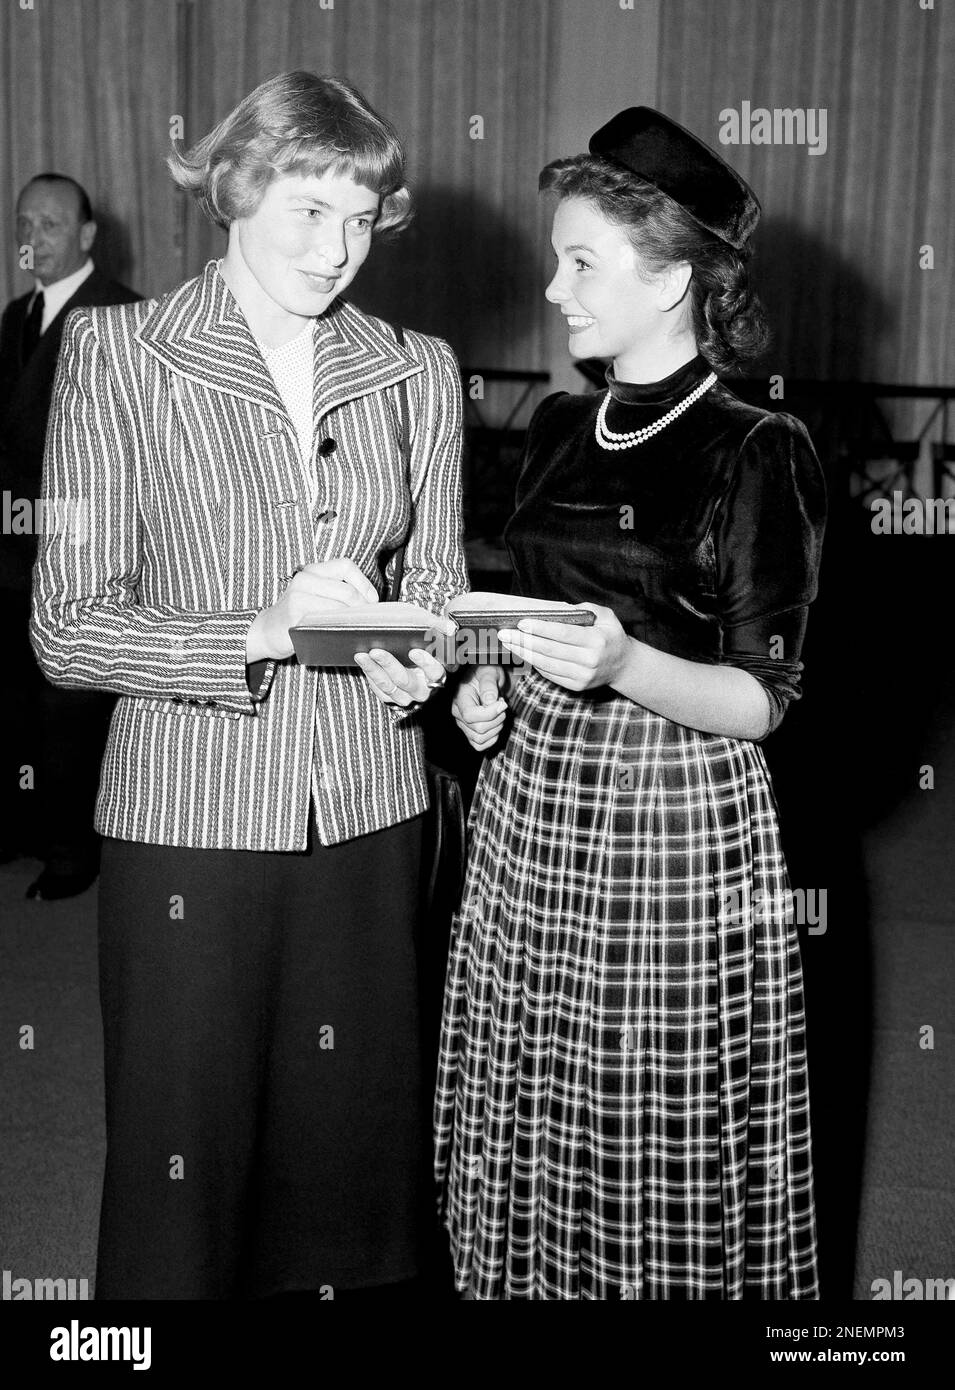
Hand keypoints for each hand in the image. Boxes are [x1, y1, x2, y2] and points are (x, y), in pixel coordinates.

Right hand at [246, 559, 378, 661]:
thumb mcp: (315, 594)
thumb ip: (336, 591)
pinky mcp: (295, 615)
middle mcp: (304, 579)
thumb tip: (370, 601)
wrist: (267, 630)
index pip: (345, 565)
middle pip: (346, 590)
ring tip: (359, 627)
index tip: (373, 600)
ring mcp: (298, 596)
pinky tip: (343, 633)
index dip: (363, 582)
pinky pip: (325, 620)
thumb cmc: (297, 614)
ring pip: (338, 606)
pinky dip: (339, 627)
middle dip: (362, 607)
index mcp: (312, 571)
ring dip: (353, 619)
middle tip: (368, 620)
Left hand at [354, 616, 456, 707]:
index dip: (426, 663)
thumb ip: (438, 626)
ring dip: (374, 671)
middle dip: (390, 665)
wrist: (400, 644)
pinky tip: (364, 663)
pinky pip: (380, 691)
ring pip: (390, 687)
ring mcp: (406, 695)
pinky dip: (370, 677)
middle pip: (406, 681)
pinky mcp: (391, 698)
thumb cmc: (414, 635)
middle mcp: (423, 688)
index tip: (414, 651)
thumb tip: (451, 628)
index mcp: (436, 672)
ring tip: (362, 655)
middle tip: (376, 651)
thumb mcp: (425, 627)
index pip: (436, 672)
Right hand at [451, 664, 507, 749]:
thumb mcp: (490, 672)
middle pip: (478, 729)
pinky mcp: (469, 732)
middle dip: (497, 719)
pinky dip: (492, 738)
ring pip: (480, 739)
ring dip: (496, 728)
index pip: (470, 715)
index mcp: (460, 697)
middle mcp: (458, 713)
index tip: (503, 702)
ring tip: (499, 713)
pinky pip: (480, 745)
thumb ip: (489, 684)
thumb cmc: (488, 673)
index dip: (490, 713)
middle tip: (502, 705)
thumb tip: (490, 702)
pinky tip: (496, 724)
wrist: (487, 679)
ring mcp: (463, 724)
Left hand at [496, 604, 630, 691]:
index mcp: (596, 641)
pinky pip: (550, 674)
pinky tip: (523, 653)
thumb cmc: (611, 635)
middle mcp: (589, 661)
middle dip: (523, 641)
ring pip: (546, 664)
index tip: (521, 622)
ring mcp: (582, 676)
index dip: (540, 629)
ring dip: (523, 653)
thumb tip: (556, 609)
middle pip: (549, 650)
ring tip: (508, 643)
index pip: (563, 634)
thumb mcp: (606, 616)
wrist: (623, 665)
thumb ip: (585, 609)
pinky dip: (534, 663)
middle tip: (504, 633)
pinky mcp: (576, 686)